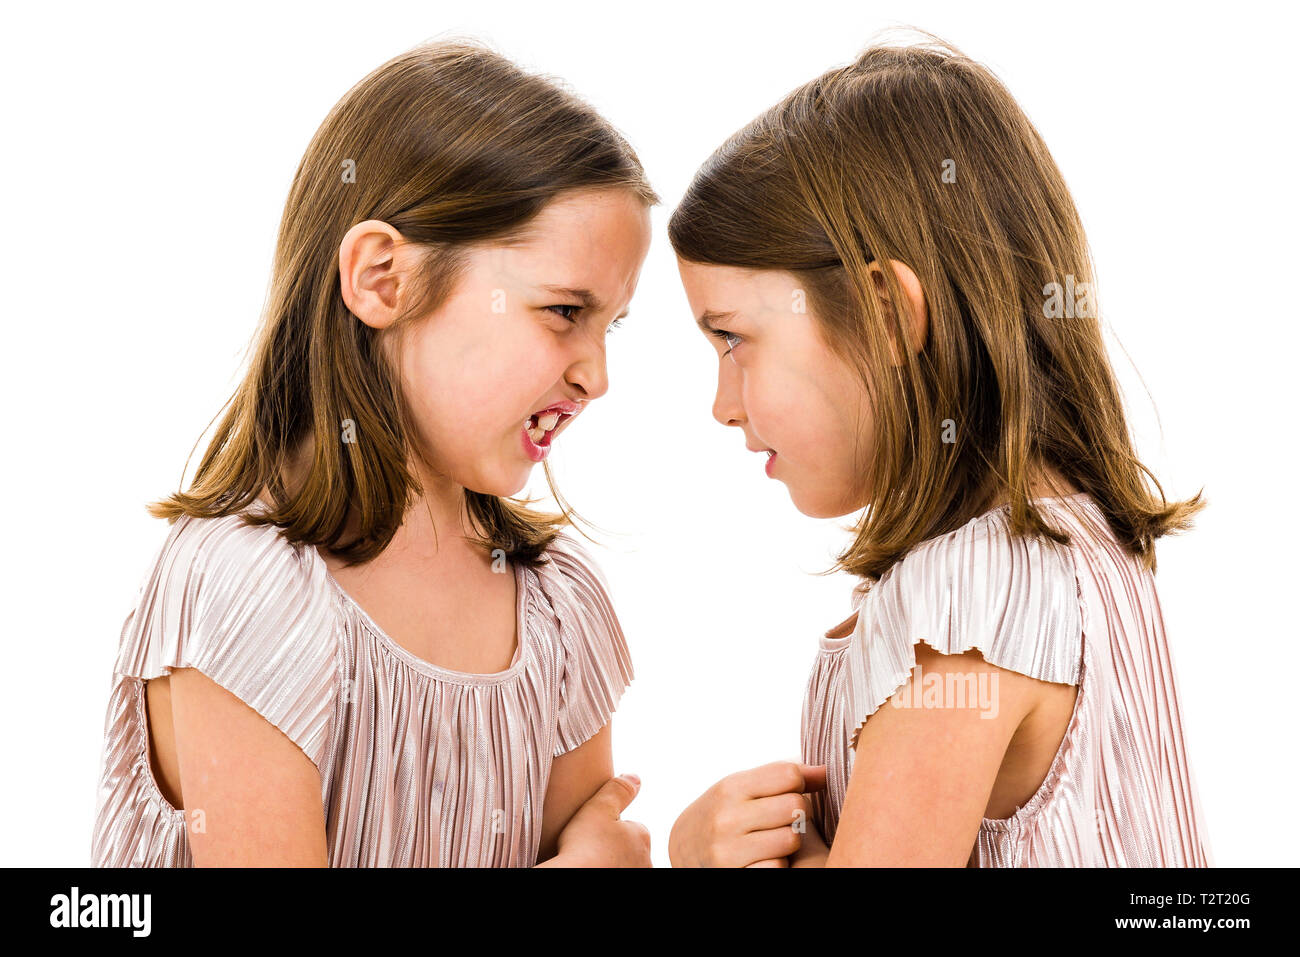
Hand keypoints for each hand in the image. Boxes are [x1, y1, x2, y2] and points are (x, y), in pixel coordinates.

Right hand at [548, 774, 650, 866]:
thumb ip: (618, 790)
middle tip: (589, 849)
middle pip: (628, 849)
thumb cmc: (584, 846)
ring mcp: (636, 874)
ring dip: (610, 862)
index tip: (592, 834)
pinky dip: (605, 868)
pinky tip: (590, 866)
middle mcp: (646, 861)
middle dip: (613, 848)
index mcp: (642, 836)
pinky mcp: (627, 888)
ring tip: (589, 861)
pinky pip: (616, 871)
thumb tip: (636, 778)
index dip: (609, 829)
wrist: (573, 875)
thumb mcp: (599, 807)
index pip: (631, 828)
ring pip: (623, 864)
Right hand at [668, 762, 826, 866]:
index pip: (788, 774)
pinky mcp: (733, 874)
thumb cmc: (723, 812)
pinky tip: (765, 858)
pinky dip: (777, 864)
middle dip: (797, 813)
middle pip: (795, 807)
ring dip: (789, 841)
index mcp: (730, 788)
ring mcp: (728, 850)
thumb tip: (825, 772)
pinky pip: (778, 868)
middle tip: (784, 818)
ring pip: (791, 840)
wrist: (683, 848)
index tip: (790, 790)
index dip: (798, 782)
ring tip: (775, 838)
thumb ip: (781, 776)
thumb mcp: (742, 787)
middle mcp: (726, 817)